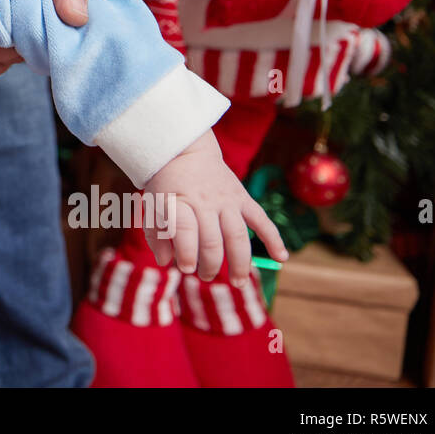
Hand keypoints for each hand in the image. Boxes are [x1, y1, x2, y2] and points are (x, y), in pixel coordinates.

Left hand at [142, 130, 288, 284]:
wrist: (185, 151)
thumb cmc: (166, 184)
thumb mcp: (153, 205)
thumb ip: (157, 235)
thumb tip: (166, 264)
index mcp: (178, 202)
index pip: (185, 230)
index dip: (186, 253)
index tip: (185, 268)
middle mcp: (204, 201)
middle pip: (212, 240)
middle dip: (209, 264)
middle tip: (204, 276)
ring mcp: (226, 200)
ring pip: (237, 236)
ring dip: (239, 262)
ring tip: (236, 282)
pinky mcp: (242, 198)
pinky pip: (261, 219)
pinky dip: (274, 238)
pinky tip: (282, 257)